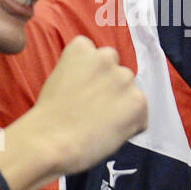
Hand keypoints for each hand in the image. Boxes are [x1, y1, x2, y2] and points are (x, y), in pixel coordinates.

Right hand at [0, 37, 146, 189]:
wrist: (49, 142)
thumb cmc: (49, 117)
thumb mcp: (59, 80)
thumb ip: (81, 74)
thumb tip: (98, 89)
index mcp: (82, 48)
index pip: (97, 56)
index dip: (92, 77)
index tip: (82, 92)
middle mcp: (106, 57)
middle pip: (117, 72)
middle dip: (111, 89)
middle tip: (94, 110)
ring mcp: (124, 78)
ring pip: (131, 92)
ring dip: (122, 106)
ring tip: (101, 125)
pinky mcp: (138, 101)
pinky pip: (142, 115)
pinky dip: (132, 126)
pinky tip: (110, 134)